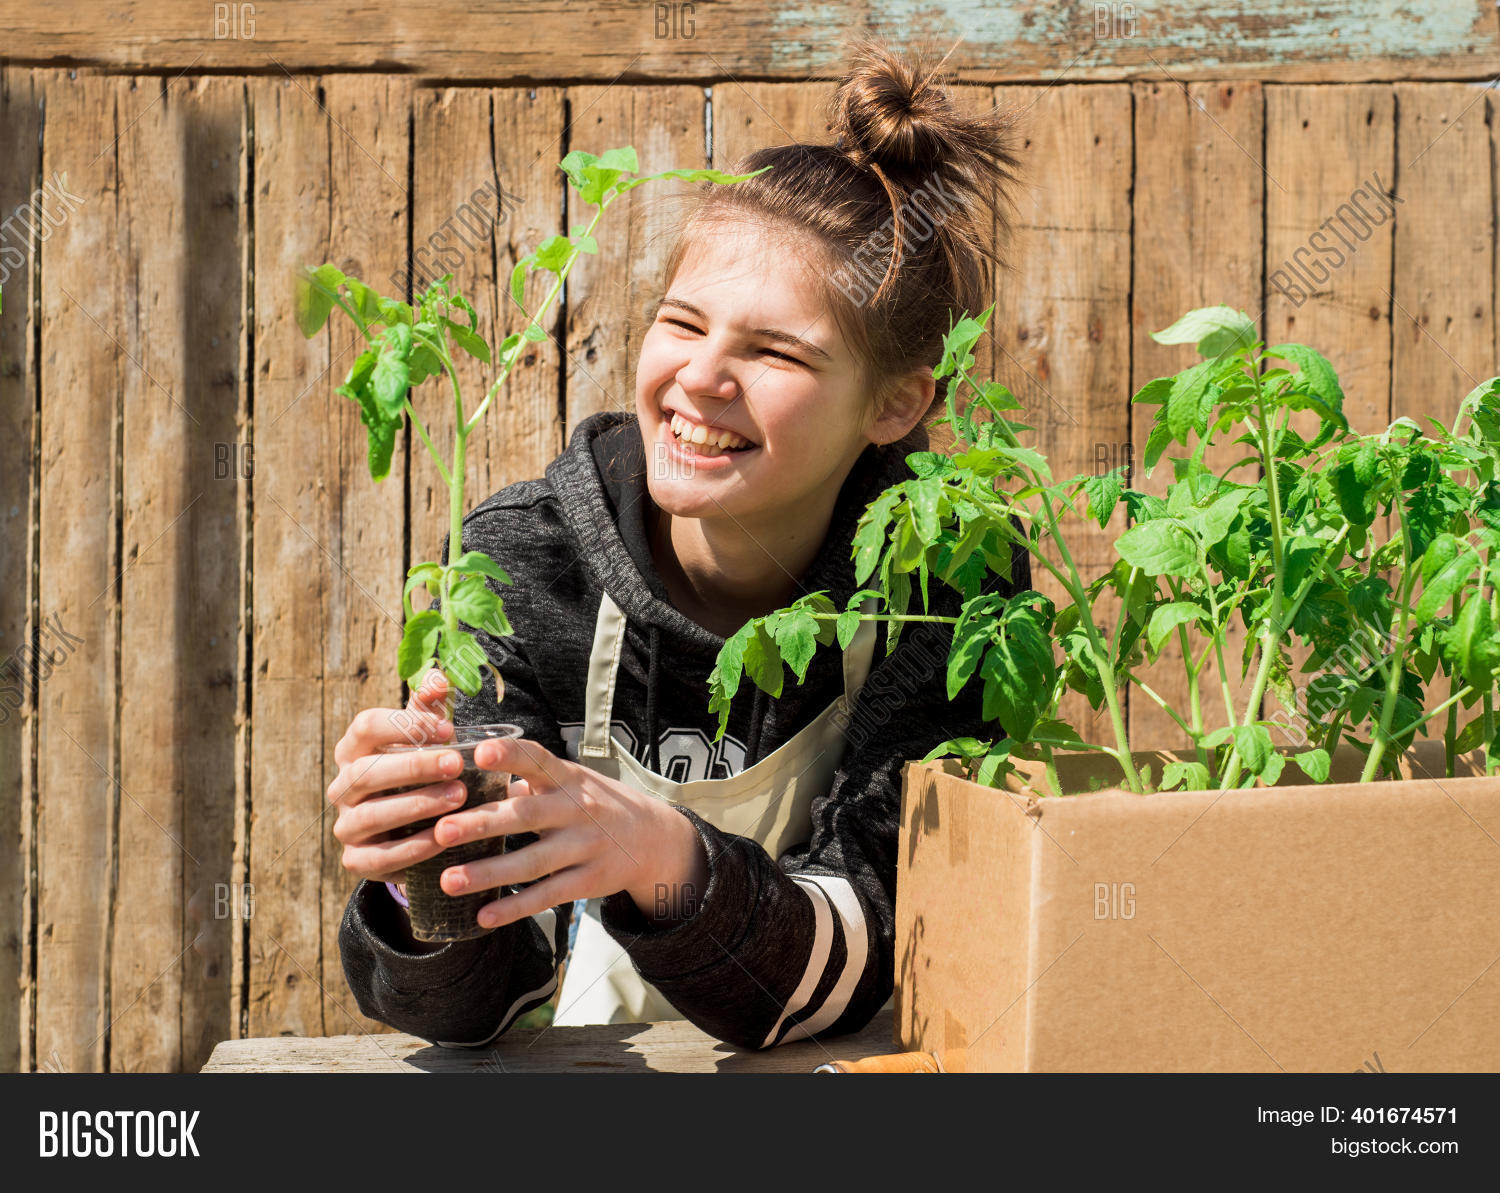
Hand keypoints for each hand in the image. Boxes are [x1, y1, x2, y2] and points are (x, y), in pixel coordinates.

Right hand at [328, 671, 467, 884]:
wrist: (416, 827)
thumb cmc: (423, 770)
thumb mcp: (427, 737)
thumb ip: (431, 708)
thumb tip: (439, 679)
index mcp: (354, 748)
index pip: (365, 726)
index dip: (404, 725)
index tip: (448, 728)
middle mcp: (343, 785)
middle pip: (367, 771)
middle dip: (414, 766)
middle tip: (455, 763)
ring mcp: (346, 824)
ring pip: (371, 815)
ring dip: (416, 805)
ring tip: (457, 797)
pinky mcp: (356, 859)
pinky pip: (378, 857)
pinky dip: (411, 848)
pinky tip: (442, 838)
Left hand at [431, 736, 709, 929]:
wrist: (653, 838)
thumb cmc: (595, 803)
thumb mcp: (570, 780)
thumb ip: (526, 777)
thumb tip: (475, 770)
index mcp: (566, 778)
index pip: (537, 760)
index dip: (510, 755)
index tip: (479, 753)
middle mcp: (575, 810)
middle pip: (526, 815)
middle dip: (484, 823)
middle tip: (443, 831)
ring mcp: (583, 847)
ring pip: (531, 862)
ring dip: (489, 873)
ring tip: (449, 881)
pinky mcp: (587, 881)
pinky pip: (547, 896)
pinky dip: (515, 908)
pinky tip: (483, 916)